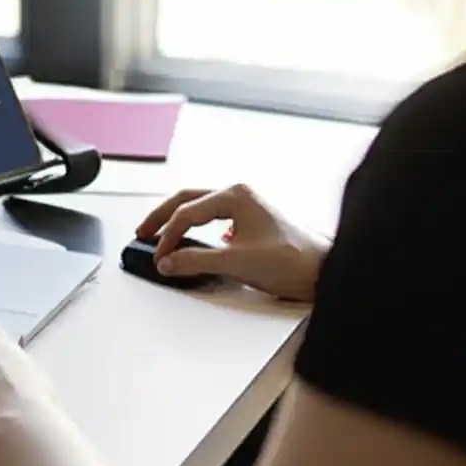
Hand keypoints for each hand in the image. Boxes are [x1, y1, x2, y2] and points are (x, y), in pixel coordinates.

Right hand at [136, 184, 327, 301]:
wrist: (323, 270)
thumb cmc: (293, 260)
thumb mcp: (236, 262)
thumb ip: (196, 261)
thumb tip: (168, 261)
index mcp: (235, 196)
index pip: (186, 213)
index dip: (167, 236)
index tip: (158, 256)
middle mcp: (240, 195)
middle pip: (188, 200)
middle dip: (162, 217)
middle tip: (142, 233)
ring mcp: (247, 207)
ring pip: (200, 207)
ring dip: (178, 220)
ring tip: (159, 234)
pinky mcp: (251, 222)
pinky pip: (214, 218)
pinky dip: (196, 227)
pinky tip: (193, 239)